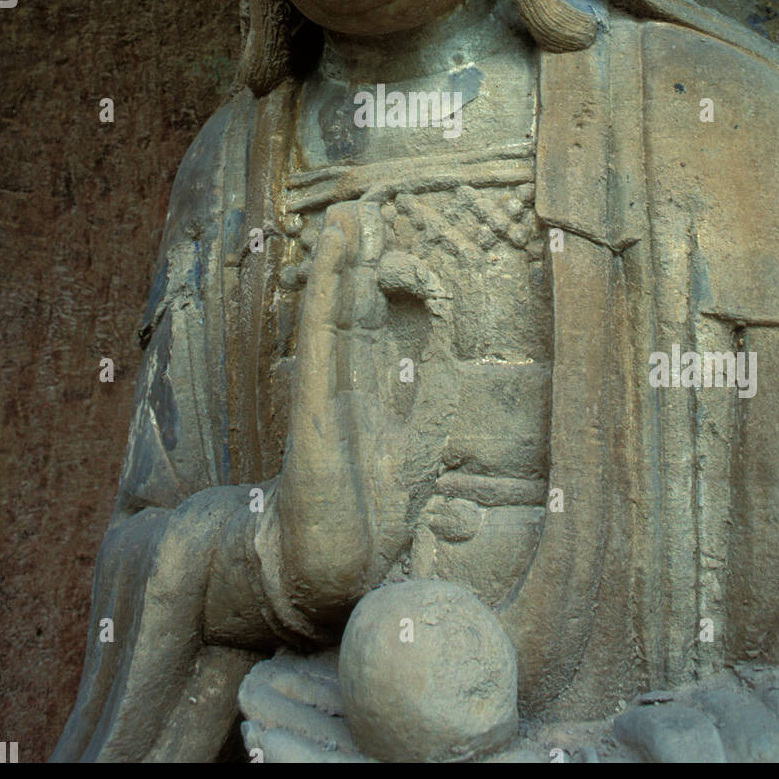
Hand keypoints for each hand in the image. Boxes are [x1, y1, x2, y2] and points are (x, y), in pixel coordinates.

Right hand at [274, 201, 412, 621]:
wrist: (329, 571)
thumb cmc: (370, 532)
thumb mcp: (416, 485)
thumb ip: (438, 464)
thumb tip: (466, 486)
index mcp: (374, 397)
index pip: (383, 328)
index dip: (395, 289)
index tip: (407, 256)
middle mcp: (347, 385)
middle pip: (355, 307)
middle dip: (362, 259)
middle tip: (366, 208)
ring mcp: (326, 386)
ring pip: (334, 308)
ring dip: (340, 259)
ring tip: (345, 214)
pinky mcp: (312, 396)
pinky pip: (319, 330)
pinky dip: (325, 286)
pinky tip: (330, 248)